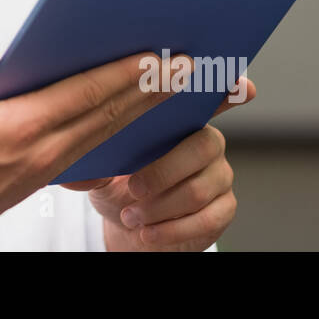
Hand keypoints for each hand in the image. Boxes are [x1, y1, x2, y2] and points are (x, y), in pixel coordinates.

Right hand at [0, 37, 191, 249]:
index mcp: (19, 129)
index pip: (85, 94)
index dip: (125, 73)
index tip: (157, 55)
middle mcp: (41, 150)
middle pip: (107, 113)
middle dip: (150, 88)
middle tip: (188, 67)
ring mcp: (44, 168)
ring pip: (104, 133)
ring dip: (140, 109)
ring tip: (170, 88)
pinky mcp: (39, 178)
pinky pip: (88, 150)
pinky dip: (114, 132)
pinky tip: (126, 122)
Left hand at [60, 78, 255, 251]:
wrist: (129, 224)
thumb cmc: (117, 185)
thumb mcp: (101, 168)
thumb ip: (95, 158)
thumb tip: (77, 166)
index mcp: (179, 120)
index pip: (210, 98)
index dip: (229, 91)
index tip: (241, 85)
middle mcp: (207, 142)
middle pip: (202, 147)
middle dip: (164, 171)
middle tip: (133, 189)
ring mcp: (220, 175)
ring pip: (198, 189)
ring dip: (159, 207)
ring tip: (130, 216)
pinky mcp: (224, 208)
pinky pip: (205, 219)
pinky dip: (171, 230)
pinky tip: (148, 233)